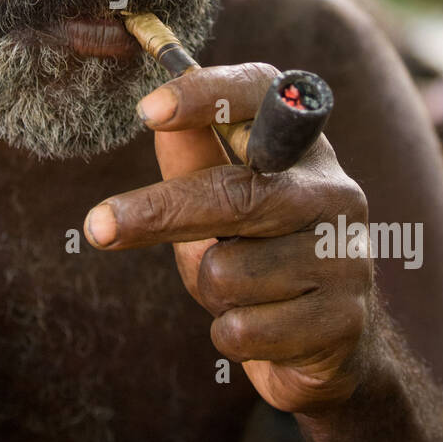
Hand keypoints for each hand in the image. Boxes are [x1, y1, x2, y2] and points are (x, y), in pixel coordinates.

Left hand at [84, 63, 373, 412]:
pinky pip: (247, 329)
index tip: (150, 110)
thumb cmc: (262, 257)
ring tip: (242, 295)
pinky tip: (264, 330)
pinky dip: (231, 335)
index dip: (208, 96)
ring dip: (211, 293)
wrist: (332, 345)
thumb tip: (157, 119)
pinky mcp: (344, 318)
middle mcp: (333, 190)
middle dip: (160, 212)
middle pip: (236, 194)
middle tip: (97, 226)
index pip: (263, 97)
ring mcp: (345, 254)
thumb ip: (193, 164)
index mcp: (302, 148)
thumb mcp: (221, 208)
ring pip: (229, 272)